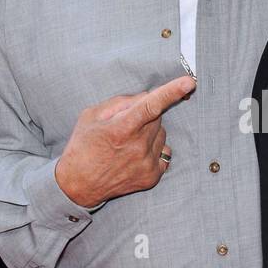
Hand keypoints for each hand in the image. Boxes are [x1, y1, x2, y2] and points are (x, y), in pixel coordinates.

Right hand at [55, 75, 194, 207]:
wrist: (78, 185)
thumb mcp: (92, 116)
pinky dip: (153, 149)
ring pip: (162, 134)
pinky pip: (164, 152)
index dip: (172, 91)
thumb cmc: (83, 146)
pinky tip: (135, 155)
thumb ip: (121, 103)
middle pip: (157, 117)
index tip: (189, 82)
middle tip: (126, 125)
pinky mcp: (152, 176)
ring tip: (127, 143)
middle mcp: (138, 147)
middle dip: (146, 116)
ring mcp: (147, 163)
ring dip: (150, 133)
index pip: (151, 105)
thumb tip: (146, 96)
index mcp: (121, 128)